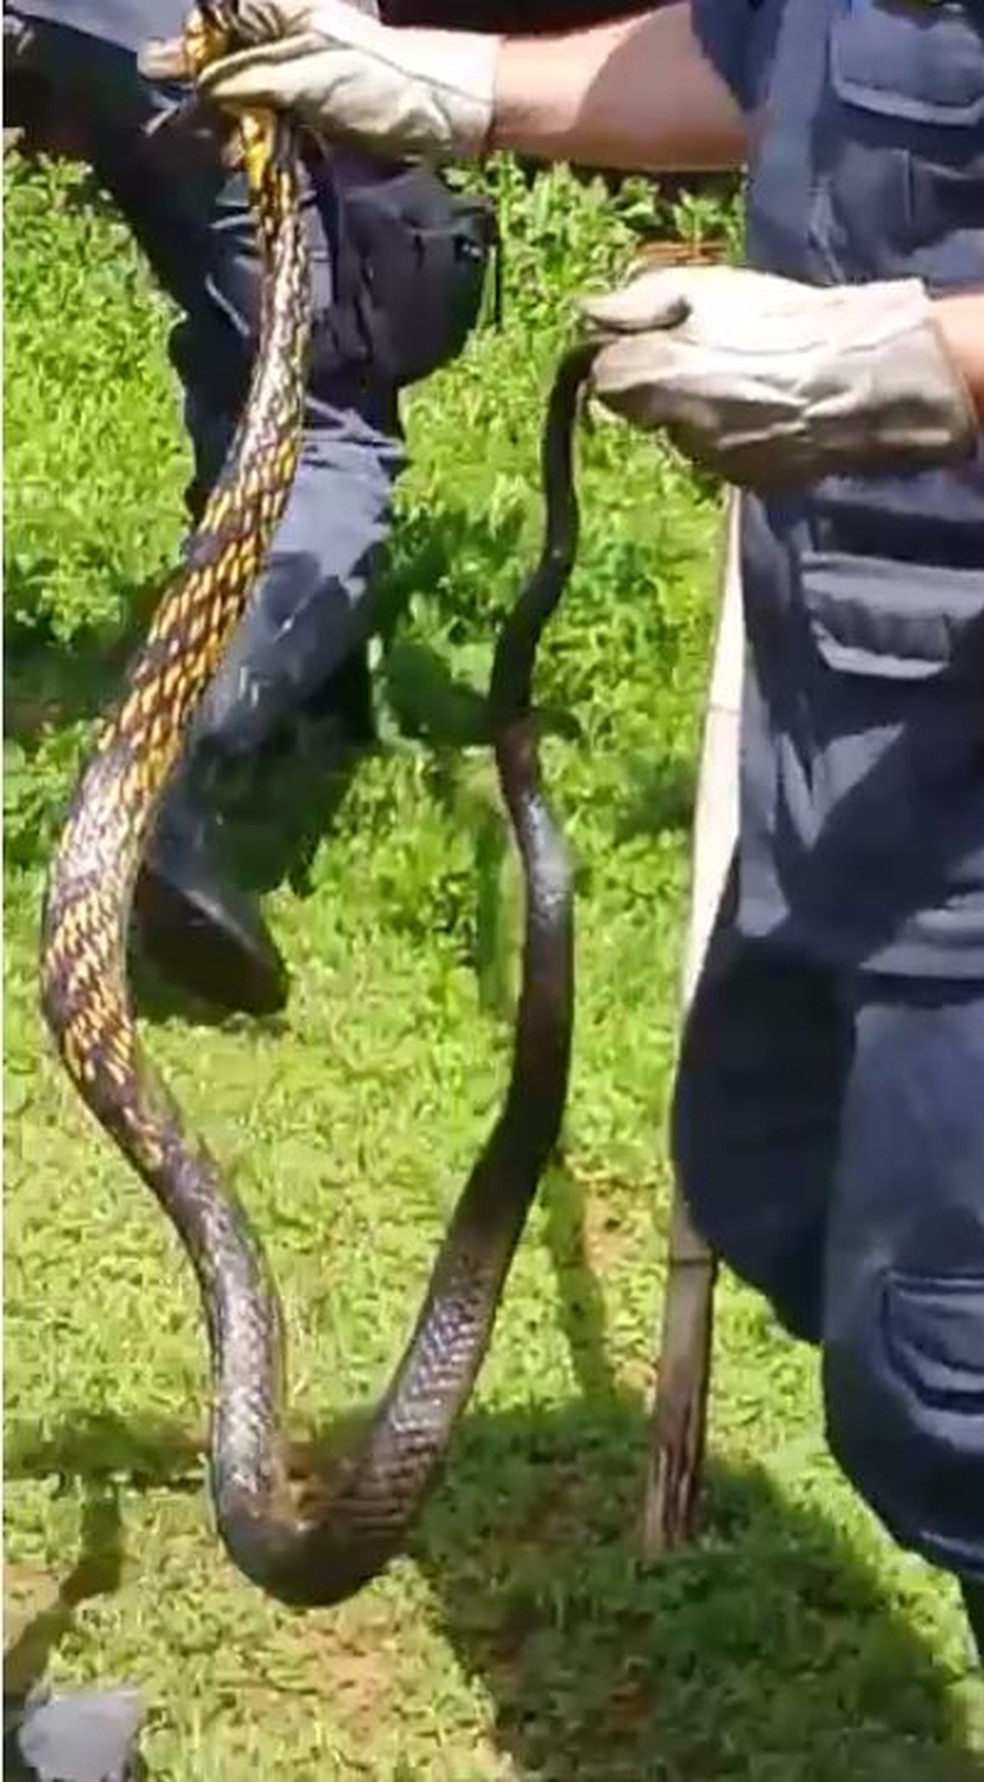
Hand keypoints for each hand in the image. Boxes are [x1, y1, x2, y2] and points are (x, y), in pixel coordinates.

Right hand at [141, 0, 497, 162]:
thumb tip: (189, 80)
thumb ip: (242, 77)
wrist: (444, 110)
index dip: (187, 48)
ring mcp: (305, 69)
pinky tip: (241, 158)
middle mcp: (287, 32)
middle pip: (228, 56)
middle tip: (182, 127)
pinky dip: (258, 138)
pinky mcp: (322, 104)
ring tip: (211, 150)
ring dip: (229, 121)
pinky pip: (276, 117)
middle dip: (204, 89)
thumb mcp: (299, 76)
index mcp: (279, 9)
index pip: (217, 19)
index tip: (156, 73)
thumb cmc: (377, 82)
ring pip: (249, 91)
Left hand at [582, 265, 977, 488]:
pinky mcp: (743, 482)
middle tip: (713, 354)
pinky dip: (735, 436)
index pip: (602, 380)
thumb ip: (636, 303)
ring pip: (686, 434)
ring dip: (701, 413)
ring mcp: (707, 462)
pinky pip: (723, 456)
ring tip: (752, 381)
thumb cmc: (782, 321)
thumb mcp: (703, 288)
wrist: (860, 379)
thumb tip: (587, 314)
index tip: (659, 336)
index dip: (628, 355)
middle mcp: (668, 430)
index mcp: (651, 380)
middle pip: (643, 411)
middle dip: (664, 386)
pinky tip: (771, 409)